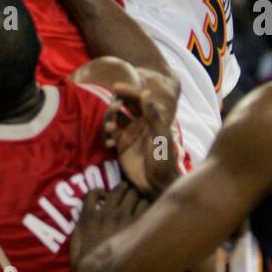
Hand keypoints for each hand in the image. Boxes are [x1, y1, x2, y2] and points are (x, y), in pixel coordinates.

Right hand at [70, 182, 148, 267]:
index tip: (105, 198)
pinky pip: (145, 206)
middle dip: (125, 191)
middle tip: (128, 196)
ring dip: (137, 198)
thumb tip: (87, 220)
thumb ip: (80, 229)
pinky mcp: (139, 226)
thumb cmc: (86, 269)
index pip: (94, 192)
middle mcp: (107, 213)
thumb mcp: (75, 247)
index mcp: (90, 217)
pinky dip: (147, 207)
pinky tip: (147, 214)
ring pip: (134, 194)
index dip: (101, 192)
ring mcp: (124, 218)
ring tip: (140, 204)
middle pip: (120, 188)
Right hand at [103, 74, 181, 197]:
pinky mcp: (120, 147)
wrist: (157, 184)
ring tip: (111, 128)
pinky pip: (110, 136)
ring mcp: (129, 135)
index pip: (138, 99)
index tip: (116, 87)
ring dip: (110, 120)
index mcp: (151, 119)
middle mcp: (138, 124)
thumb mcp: (160, 136)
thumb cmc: (163, 159)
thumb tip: (146, 92)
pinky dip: (108, 137)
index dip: (128, 91)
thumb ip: (153, 115)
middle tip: (114, 107)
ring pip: (114, 120)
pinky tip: (109, 143)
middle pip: (124, 107)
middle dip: (116, 104)